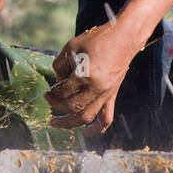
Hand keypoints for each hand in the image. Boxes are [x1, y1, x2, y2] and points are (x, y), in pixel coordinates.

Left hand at [45, 21, 141, 137]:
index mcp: (85, 75)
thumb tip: (56, 80)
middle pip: (71, 106)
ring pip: (86, 117)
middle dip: (57, 105)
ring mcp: (105, 94)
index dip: (53, 91)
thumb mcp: (72, 46)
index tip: (50, 87)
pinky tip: (87, 133)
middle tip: (49, 98)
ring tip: (56, 123)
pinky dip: (97, 129)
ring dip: (69, 123)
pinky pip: (106, 118)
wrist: (123, 39)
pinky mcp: (112, 96)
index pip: (63, 91)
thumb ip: (60, 64)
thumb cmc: (97, 39)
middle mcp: (95, 88)